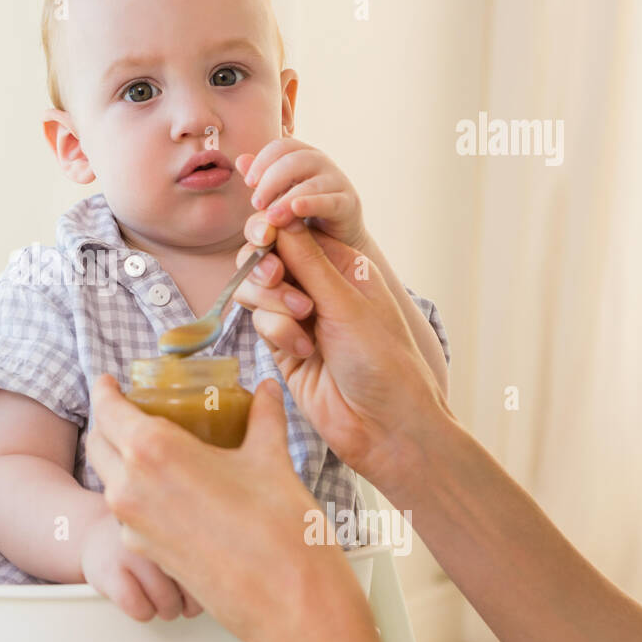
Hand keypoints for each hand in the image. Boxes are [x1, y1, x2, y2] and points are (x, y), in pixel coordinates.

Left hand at [87, 374, 320, 641]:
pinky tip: (172, 492)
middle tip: (132, 410)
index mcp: (153, 451)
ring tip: (156, 450)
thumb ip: (263, 417)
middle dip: (109, 423)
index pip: (108, 408)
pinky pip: (128, 515)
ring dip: (122, 461)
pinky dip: (138, 495)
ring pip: (110, 481)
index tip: (108, 381)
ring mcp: (134, 526)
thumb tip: (266, 392)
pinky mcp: (147, 554)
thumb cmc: (280, 531)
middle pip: (99, 443)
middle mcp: (131, 488)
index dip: (105, 390)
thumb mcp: (270, 459)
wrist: (288, 602)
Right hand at [232, 217, 448, 488]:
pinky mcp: (284, 346)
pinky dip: (277, 333)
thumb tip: (281, 217)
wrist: (384, 424)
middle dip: (267, 270)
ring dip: (271, 303)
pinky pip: (262, 323)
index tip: (263, 237)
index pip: (295, 232)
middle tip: (277, 280)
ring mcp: (299, 317)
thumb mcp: (345, 302)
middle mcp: (319, 287)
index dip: (273, 232)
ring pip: (257, 291)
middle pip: (267, 259)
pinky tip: (305, 352)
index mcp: (343, 266)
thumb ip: (307, 260)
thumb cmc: (382, 359)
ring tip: (300, 321)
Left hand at [236, 140, 365, 248]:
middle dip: (271, 181)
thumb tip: (240, 160)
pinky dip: (312, 204)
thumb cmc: (299, 213)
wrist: (333, 239)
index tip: (249, 183)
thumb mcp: (276, 195)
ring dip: (286, 199)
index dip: (262, 161)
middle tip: (256, 204)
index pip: (281, 146)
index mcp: (301, 155)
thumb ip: (261, 180)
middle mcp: (321, 163)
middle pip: (294, 160)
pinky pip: (330, 201)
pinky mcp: (348, 203)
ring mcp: (337, 181)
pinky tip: (296, 209)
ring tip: (271, 217)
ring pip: (311, 183)